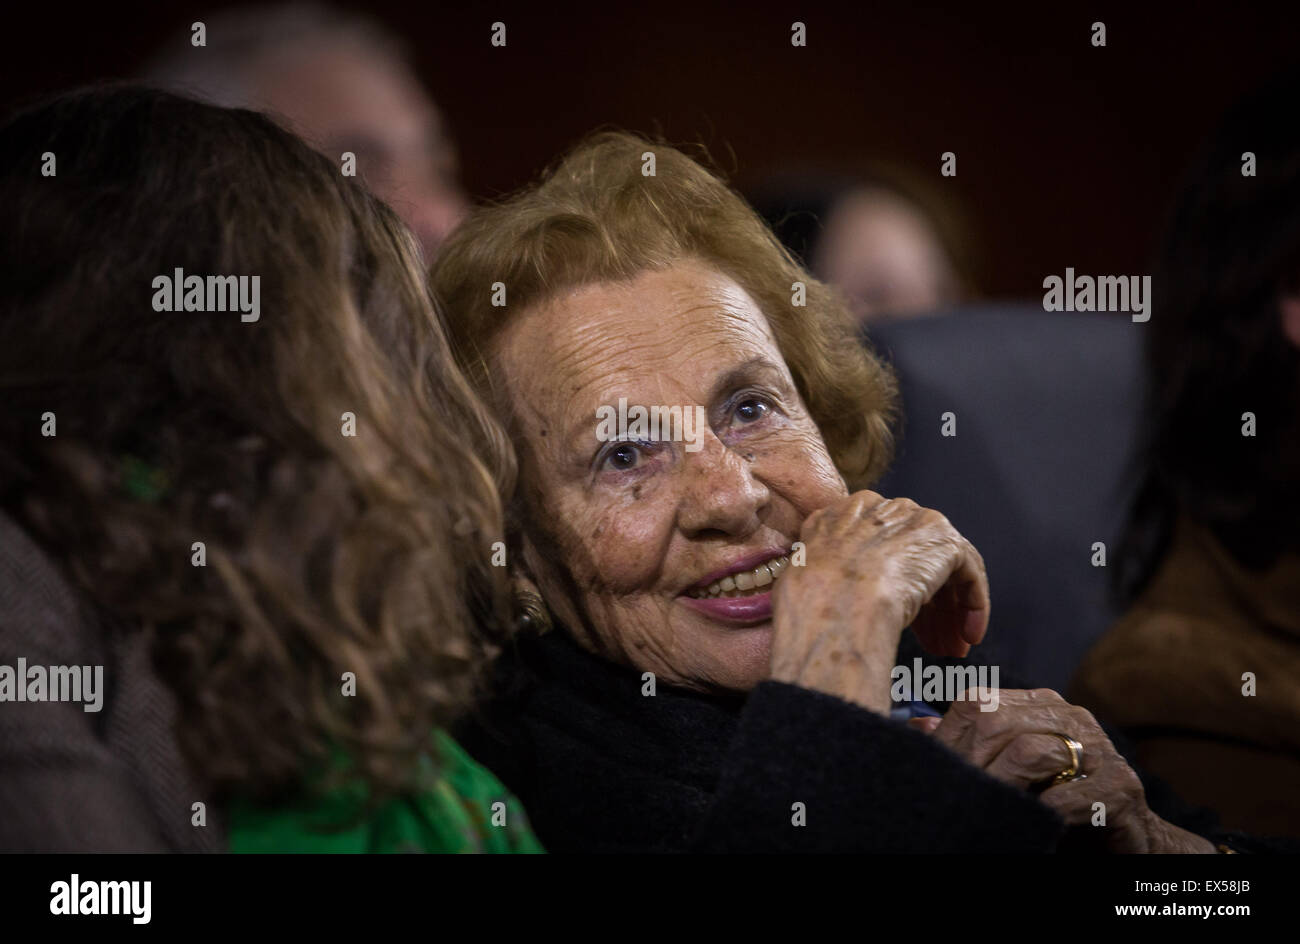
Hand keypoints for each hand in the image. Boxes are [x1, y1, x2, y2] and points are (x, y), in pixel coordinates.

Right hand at [769, 491, 989, 714]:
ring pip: (942, 566)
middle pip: (914, 558)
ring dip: (950, 610)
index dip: (891, 590)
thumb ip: (827, 576)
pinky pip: (967, 570)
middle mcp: (880, 510)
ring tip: (952, 648)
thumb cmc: (810, 604)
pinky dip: (973, 603)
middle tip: (934, 643)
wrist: (832, 604)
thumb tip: (831, 598)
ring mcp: (912, 520)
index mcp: (842, 516)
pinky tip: (968, 635)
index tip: (900, 623)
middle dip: (927, 606)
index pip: (880, 552)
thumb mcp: (804, 579)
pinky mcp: (943, 539)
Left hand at [912, 689, 1215, 852]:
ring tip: (989, 808)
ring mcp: (1101, 749)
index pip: (978, 703)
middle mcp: (1072, 718)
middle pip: (997, 722)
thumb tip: (920, 727)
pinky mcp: (1121, 787)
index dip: (950, 738)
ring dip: (1000, 786)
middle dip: (969, 763)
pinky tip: (1031, 822)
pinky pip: (1069, 795)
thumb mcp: (1010, 772)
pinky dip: (1041, 812)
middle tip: (957, 796)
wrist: (1127, 842)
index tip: (937, 771)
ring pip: (1030, 751)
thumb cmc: (1059, 804)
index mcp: (1042, 706)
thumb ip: (971, 748)